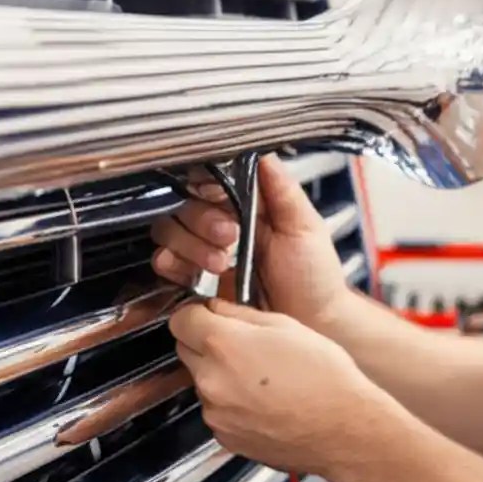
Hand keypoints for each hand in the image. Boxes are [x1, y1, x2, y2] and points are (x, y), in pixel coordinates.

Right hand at [150, 154, 351, 333]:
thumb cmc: (315, 279)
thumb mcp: (305, 228)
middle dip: (200, 221)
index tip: (224, 205)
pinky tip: (188, 271)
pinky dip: (170, 264)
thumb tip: (263, 154)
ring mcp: (204, 252)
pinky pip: (167, 265)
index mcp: (245, 206)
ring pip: (169, 231)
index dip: (207, 190)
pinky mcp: (195, 282)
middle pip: (182, 205)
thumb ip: (283, 191)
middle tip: (229, 237)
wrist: (312, 327)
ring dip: (188, 245)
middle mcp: (220, 225)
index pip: (207, 182)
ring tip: (219, 263)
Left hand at [170, 299, 402, 477]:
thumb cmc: (326, 379)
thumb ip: (240, 313)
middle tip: (243, 346)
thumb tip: (217, 308)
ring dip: (221, 376)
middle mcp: (212, 379)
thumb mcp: (286, 326)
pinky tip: (263, 402)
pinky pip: (216, 410)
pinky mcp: (224, 436)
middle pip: (186, 349)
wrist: (345, 431)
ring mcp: (216, 412)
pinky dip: (231, 405)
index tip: (208, 315)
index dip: (196, 313)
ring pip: (202, 381)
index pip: (180, 319)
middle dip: (207, 343)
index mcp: (224, 345)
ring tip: (263, 379)